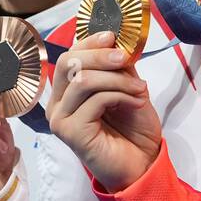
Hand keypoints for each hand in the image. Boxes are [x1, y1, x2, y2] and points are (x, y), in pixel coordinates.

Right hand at [46, 31, 161, 191]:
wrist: (143, 164)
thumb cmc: (133, 129)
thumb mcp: (128, 88)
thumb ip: (118, 67)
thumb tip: (116, 41)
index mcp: (66, 92)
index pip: (69, 56)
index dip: (89, 42)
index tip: (112, 36)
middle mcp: (57, 105)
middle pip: (68, 63)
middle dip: (100, 55)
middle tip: (125, 58)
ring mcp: (60, 120)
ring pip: (83, 81)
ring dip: (117, 80)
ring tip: (140, 89)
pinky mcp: (71, 132)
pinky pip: (95, 100)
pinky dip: (120, 95)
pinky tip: (136, 102)